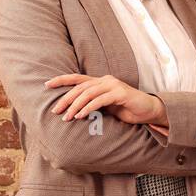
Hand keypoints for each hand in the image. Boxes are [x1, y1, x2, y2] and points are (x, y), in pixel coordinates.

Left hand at [45, 73, 165, 125]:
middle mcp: (106, 80)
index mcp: (101, 81)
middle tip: (56, 111)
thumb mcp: (106, 106)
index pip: (78, 78)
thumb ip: (93, 104)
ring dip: (75, 106)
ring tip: (68, 117)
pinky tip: (82, 116)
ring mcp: (114, 85)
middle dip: (66, 99)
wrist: (149, 111)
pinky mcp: (121, 93)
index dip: (62, 80)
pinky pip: (100, 100)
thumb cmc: (127, 109)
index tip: (47, 85)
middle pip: (80, 87)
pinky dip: (89, 108)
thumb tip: (73, 111)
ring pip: (88, 93)